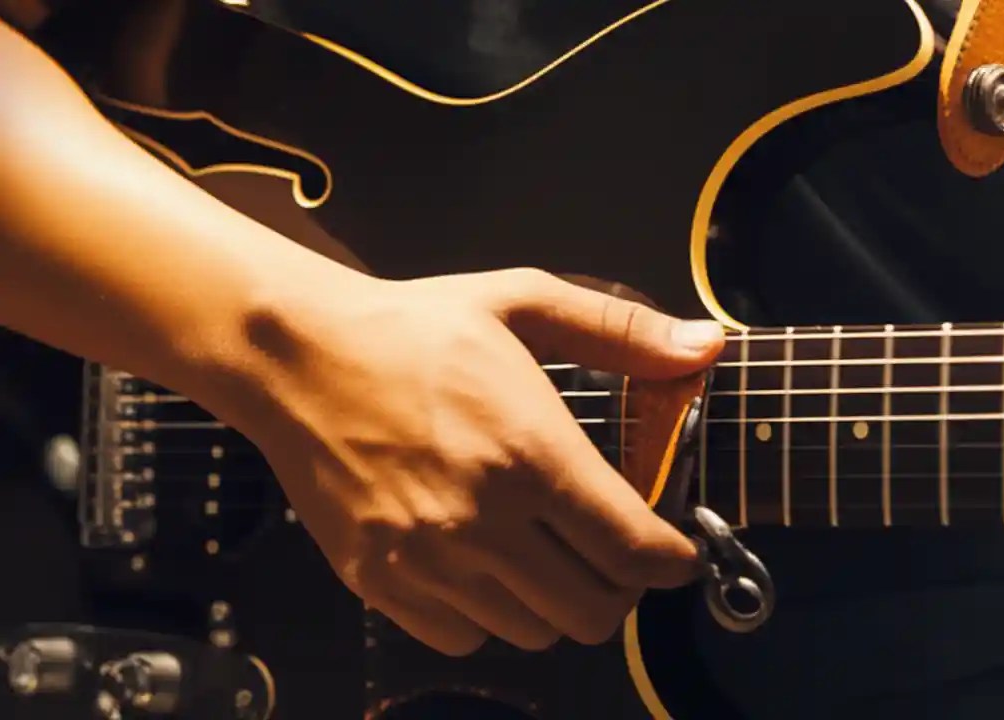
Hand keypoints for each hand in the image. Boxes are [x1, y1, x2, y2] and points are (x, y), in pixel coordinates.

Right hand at [230, 267, 724, 655]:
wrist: (296, 355)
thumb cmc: (415, 328)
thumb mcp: (524, 303)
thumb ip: (622, 332)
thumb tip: (707, 347)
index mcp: (529, 453)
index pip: (632, 550)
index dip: (673, 562)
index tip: (678, 552)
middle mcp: (482, 521)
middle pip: (593, 610)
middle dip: (624, 588)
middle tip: (616, 552)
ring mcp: (427, 561)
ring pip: (535, 633)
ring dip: (560, 603)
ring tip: (552, 555)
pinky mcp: (380, 583)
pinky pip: (466, 640)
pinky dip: (493, 618)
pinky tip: (488, 566)